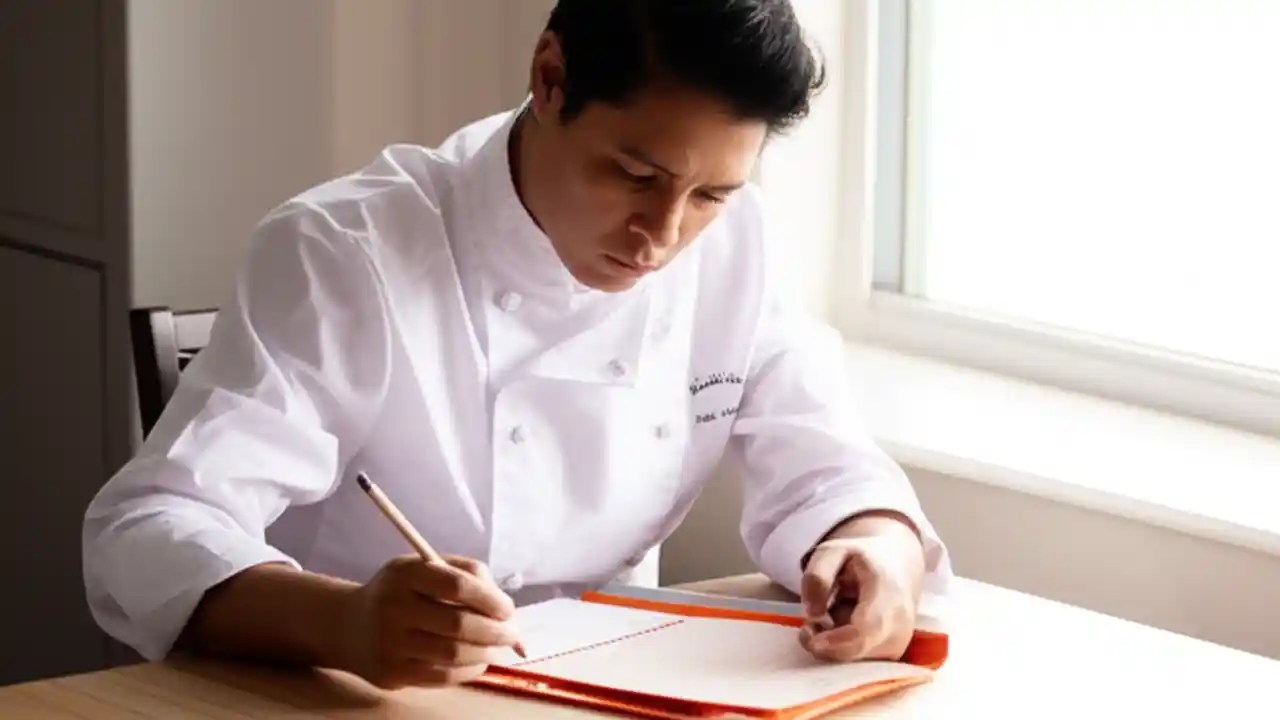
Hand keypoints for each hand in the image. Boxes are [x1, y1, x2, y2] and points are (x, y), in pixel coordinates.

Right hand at [341, 554, 521, 688]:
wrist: (346, 624)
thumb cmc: (400, 592)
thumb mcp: (424, 568)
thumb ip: (470, 577)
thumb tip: (511, 613)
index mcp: (405, 573)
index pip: (458, 585)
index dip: (491, 599)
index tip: (507, 609)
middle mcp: (394, 607)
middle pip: (458, 624)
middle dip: (495, 631)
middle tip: (511, 634)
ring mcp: (390, 643)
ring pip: (453, 654)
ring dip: (485, 653)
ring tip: (495, 648)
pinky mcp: (391, 673)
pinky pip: (441, 677)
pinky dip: (468, 671)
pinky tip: (476, 662)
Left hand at [798, 528, 923, 662]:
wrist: (897, 566)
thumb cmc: (861, 559)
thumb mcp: (833, 551)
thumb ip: (817, 576)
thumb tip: (812, 614)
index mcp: (887, 591)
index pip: (868, 628)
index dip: (839, 641)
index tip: (812, 641)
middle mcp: (900, 622)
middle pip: (858, 651)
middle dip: (825, 644)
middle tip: (808, 627)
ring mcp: (899, 642)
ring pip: (854, 659)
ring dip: (832, 645)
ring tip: (829, 617)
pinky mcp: (892, 655)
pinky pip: (858, 661)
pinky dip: (842, 648)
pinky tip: (843, 627)